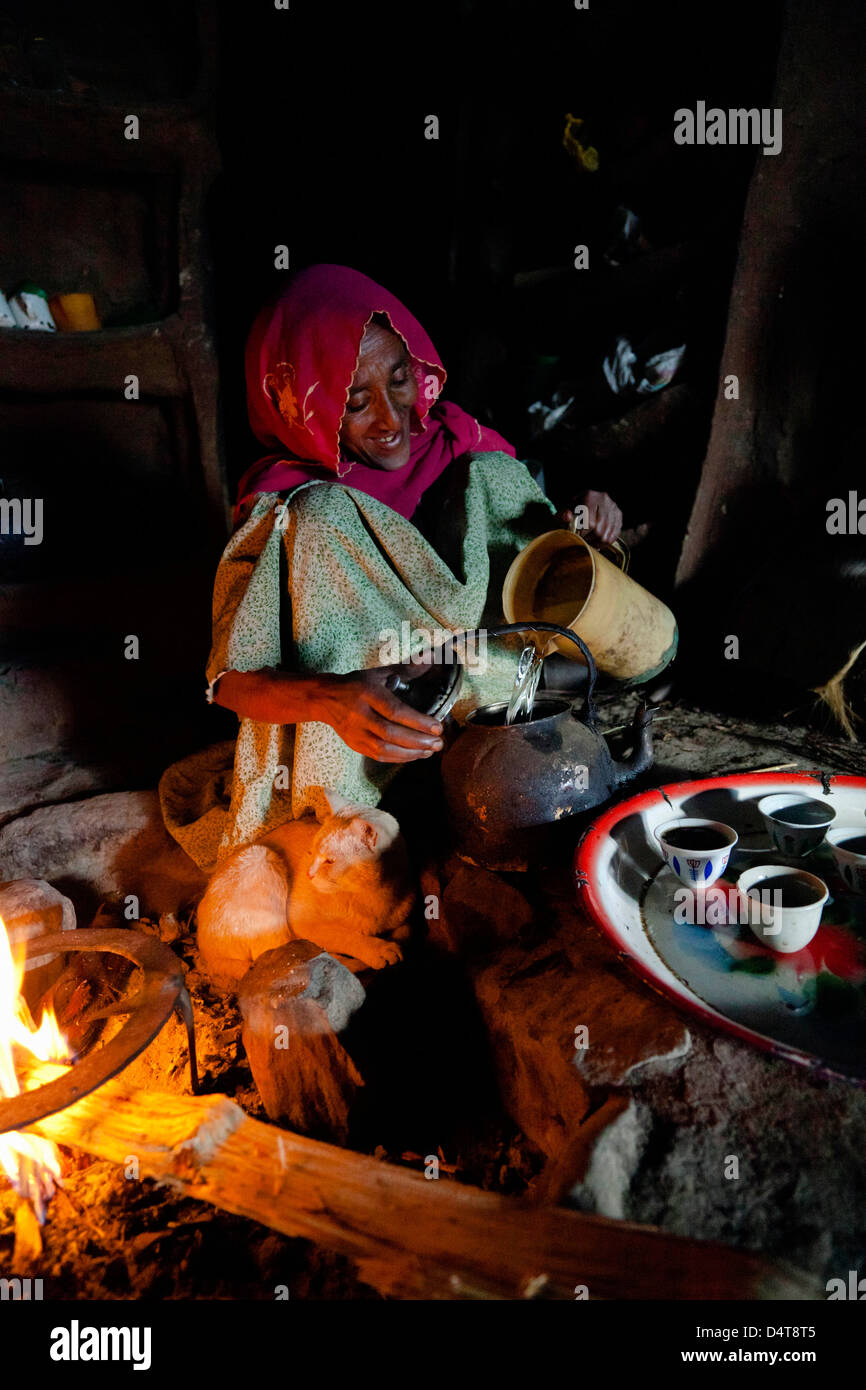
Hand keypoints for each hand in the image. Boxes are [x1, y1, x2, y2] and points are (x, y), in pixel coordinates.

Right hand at [318, 664, 444, 762]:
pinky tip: (414, 755)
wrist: (324, 699)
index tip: (437, 728)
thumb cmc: (356, 685)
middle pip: (390, 733)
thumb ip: (406, 669)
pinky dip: (399, 758)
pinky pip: (378, 756)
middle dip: (418, 741)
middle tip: (439, 743)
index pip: (395, 711)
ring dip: (410, 753)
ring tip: (430, 751)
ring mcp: (355, 732)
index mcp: (367, 694)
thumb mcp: (378, 673)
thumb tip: (429, 658)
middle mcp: (359, 715)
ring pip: (384, 749)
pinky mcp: (354, 745)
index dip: (418, 722)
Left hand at [566, 489, 622, 545]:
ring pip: (607, 535)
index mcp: (590, 497)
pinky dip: (604, 542)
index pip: (589, 522)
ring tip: (588, 541)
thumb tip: (566, 517)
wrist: (588, 500)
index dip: (582, 533)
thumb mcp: (566, 510)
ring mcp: (613, 509)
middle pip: (599, 530)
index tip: (576, 536)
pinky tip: (597, 542)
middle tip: (582, 540)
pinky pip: (614, 535)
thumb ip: (563, 514)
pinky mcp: (619, 516)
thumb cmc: (574, 507)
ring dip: (596, 542)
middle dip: (589, 539)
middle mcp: (605, 501)